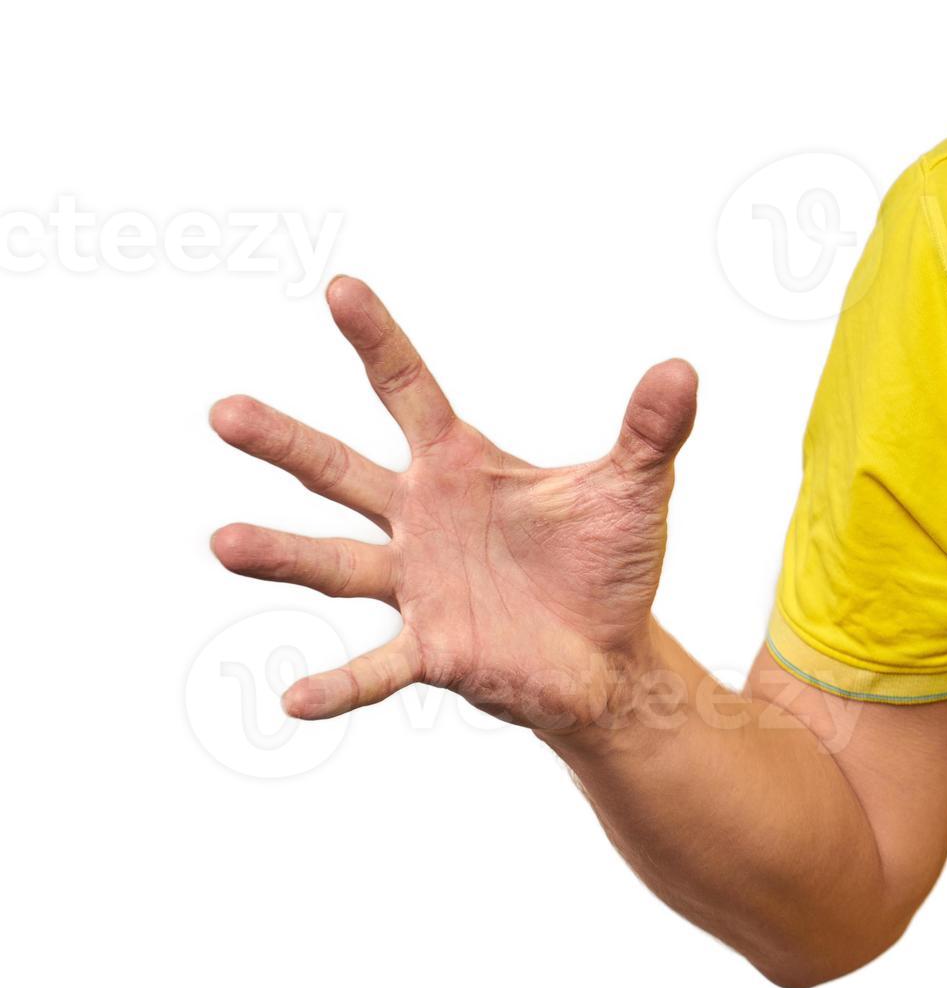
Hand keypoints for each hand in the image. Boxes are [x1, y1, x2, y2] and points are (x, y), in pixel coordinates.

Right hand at [209, 276, 698, 730]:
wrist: (611, 656)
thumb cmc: (607, 564)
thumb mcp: (633, 489)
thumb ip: (651, 430)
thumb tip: (682, 369)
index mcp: (461, 465)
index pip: (409, 390)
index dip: (378, 342)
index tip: (340, 289)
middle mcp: (420, 518)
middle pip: (340, 470)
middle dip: (285, 443)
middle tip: (225, 411)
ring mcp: (416, 584)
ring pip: (336, 564)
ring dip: (283, 554)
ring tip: (223, 542)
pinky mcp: (432, 649)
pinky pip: (376, 668)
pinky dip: (338, 684)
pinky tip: (294, 698)